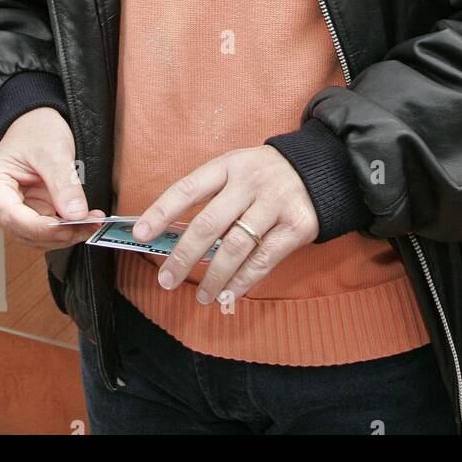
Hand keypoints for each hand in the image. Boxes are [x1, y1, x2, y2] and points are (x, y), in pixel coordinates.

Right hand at [0, 107, 105, 250]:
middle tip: (92, 223)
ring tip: (94, 221)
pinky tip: (85, 220)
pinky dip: (66, 229)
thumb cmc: (36, 131)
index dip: (42, 228)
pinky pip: (45, 230)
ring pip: (36, 237)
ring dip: (66, 234)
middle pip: (25, 232)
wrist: (35, 124)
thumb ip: (64, 184)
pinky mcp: (27, 214)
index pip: (12, 217)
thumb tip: (76, 215)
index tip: (70, 227)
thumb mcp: (53, 151)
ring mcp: (11, 211)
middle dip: (59, 233)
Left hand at [131, 146, 318, 306]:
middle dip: (183, 256)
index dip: (162, 211)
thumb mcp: (237, 170)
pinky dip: (243, 280)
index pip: (188, 188)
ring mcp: (276, 203)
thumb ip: (211, 196)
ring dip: (213, 277)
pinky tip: (229, 293)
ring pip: (235, 247)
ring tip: (201, 296)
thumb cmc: (265, 175)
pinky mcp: (297, 225)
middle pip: (209, 224)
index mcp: (229, 165)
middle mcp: (251, 182)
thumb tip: (174, 235)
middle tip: (167, 279)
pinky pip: (263, 259)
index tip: (140, 234)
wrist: (320, 169)